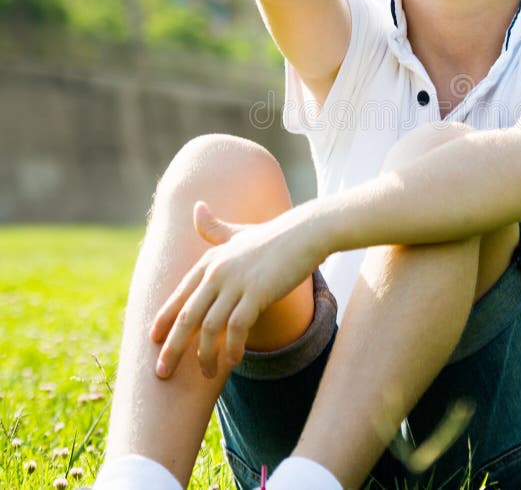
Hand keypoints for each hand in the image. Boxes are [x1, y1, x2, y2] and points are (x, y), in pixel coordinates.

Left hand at [150, 201, 319, 378]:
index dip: (164, 320)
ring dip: (205, 355)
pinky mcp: (257, 292)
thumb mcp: (238, 232)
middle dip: (172, 347)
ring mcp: (236, 282)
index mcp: (210, 259)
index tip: (152, 341)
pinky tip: (233, 361)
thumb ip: (214, 227)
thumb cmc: (274, 235)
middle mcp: (218, 271)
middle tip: (161, 373)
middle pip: (187, 316)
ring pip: (209, 327)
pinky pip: (237, 327)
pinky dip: (233, 347)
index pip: (180, 295)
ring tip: (207, 374)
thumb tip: (196, 206)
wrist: (306, 233)